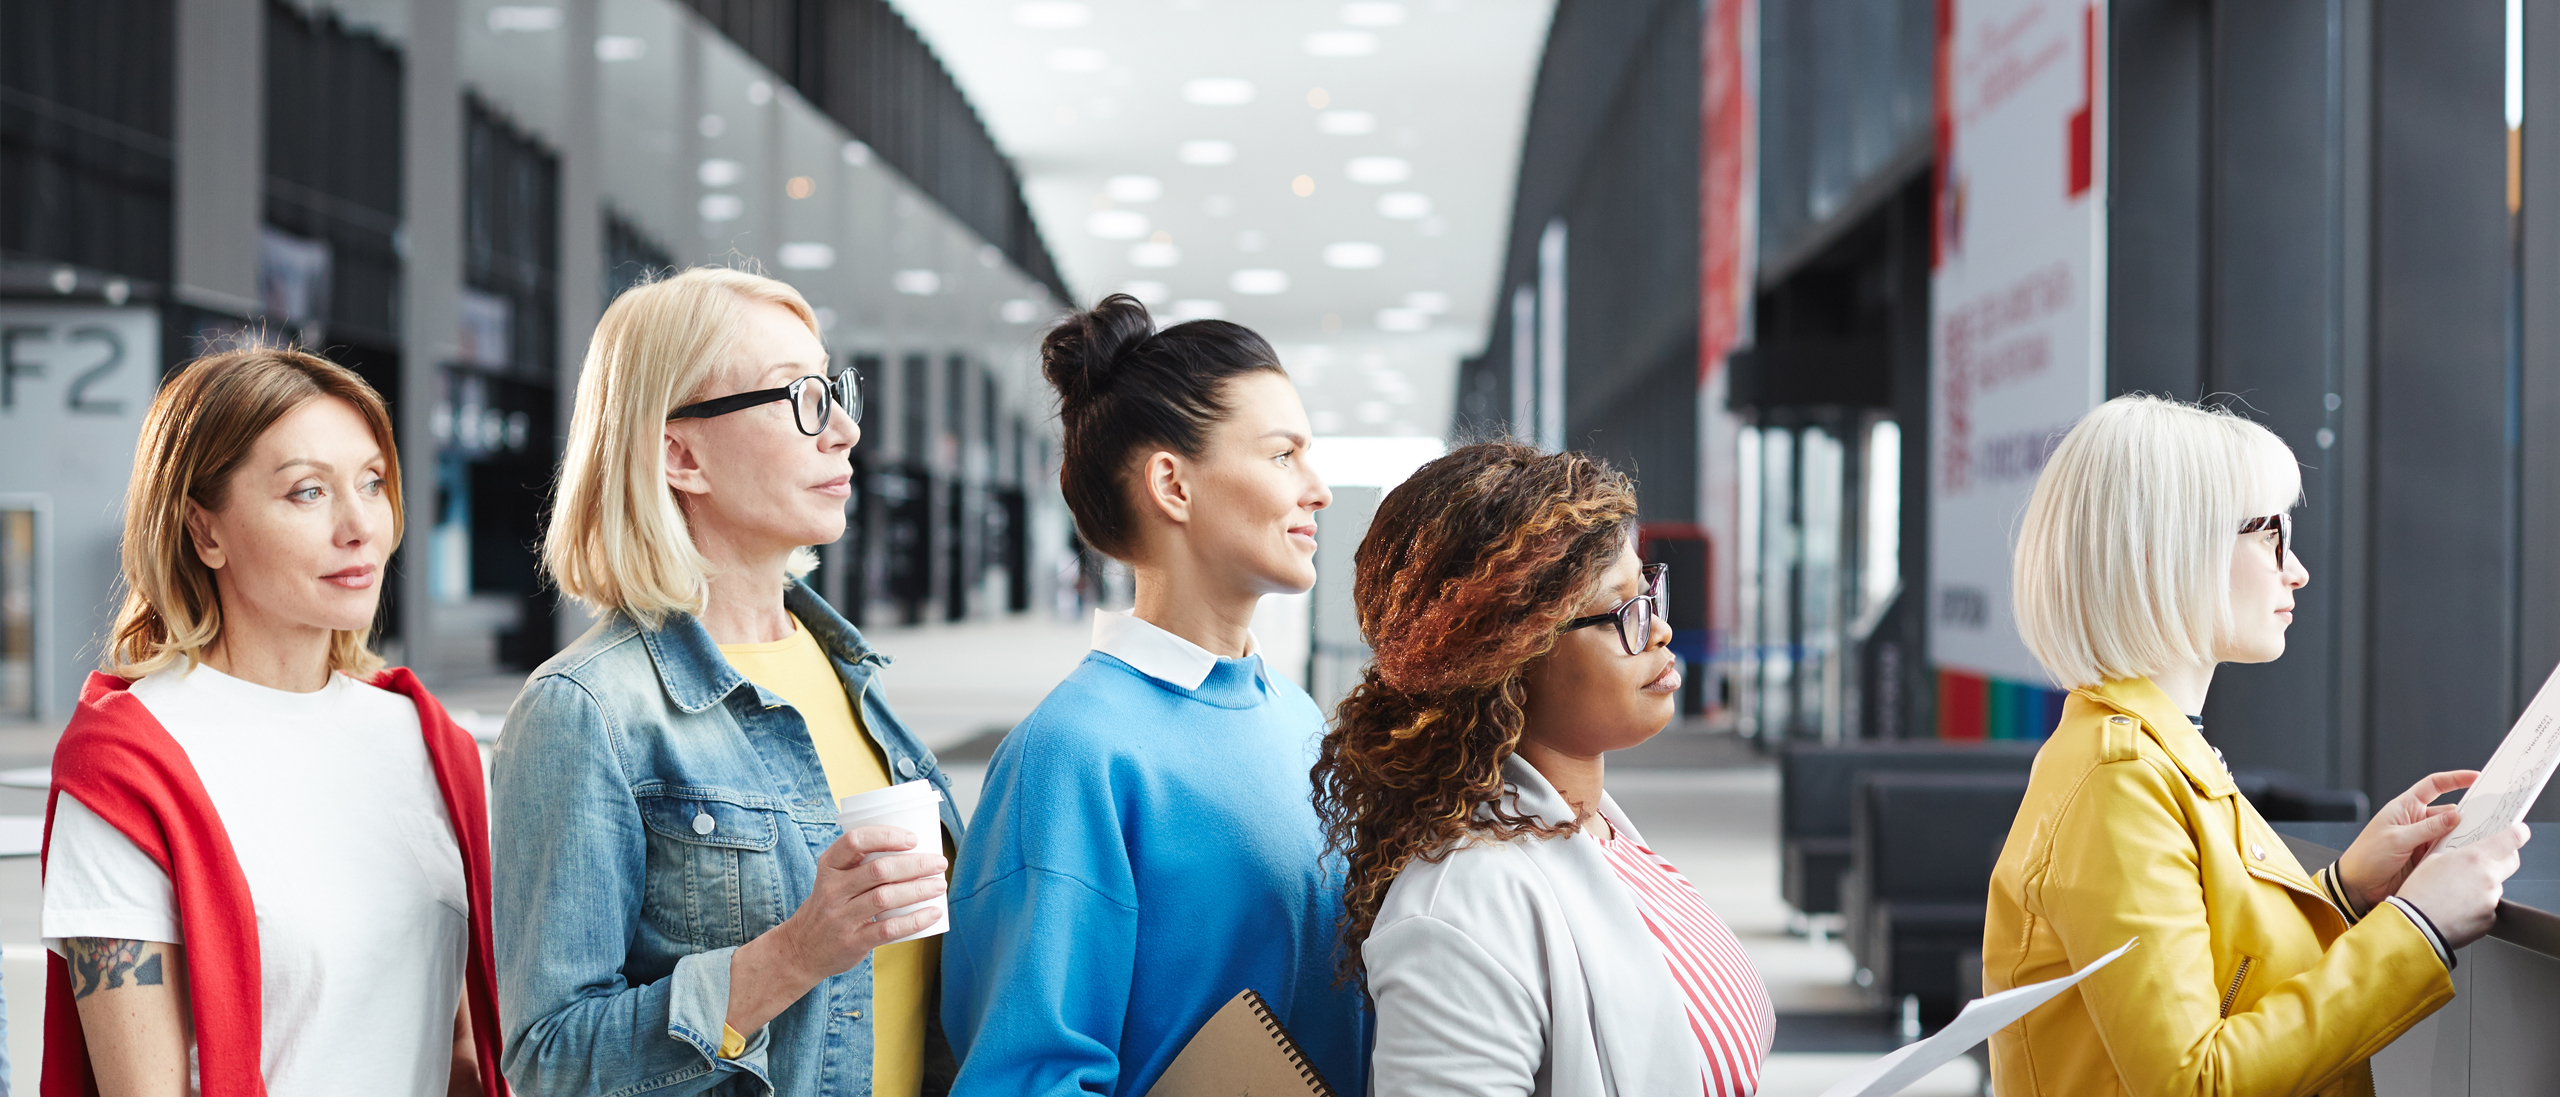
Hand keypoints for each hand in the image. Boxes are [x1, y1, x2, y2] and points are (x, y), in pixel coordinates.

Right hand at [726, 825, 945, 1035]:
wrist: (800, 950)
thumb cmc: (827, 907)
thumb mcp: (831, 879)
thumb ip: (860, 865)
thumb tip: (914, 851)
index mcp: (829, 867)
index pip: (855, 841)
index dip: (886, 836)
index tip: (913, 839)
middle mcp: (833, 890)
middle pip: (879, 870)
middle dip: (915, 864)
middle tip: (939, 863)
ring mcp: (841, 917)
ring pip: (886, 898)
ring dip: (918, 890)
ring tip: (939, 885)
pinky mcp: (853, 941)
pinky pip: (888, 929)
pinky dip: (914, 921)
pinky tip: (933, 913)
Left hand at [2336, 770, 2476, 913]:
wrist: (2357, 886)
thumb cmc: (2366, 857)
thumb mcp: (2397, 839)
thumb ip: (2427, 828)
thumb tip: (2455, 815)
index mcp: (2405, 807)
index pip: (2433, 786)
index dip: (2454, 779)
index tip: (2475, 777)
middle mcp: (2416, 821)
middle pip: (2448, 811)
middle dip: (2468, 813)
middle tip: (2490, 816)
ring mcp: (2423, 840)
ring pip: (2452, 833)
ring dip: (2465, 835)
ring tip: (2483, 837)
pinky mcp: (2427, 857)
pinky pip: (2448, 851)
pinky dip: (2459, 852)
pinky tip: (2469, 854)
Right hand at [2397, 820, 2528, 950]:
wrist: (2416, 926)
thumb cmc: (2418, 894)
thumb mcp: (2432, 861)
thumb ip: (2456, 855)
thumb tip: (2463, 854)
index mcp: (2474, 858)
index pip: (2511, 839)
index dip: (2518, 833)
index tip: (2518, 832)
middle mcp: (2489, 877)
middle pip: (2511, 862)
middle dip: (2503, 858)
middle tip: (2485, 862)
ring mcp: (2491, 900)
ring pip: (2495, 887)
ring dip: (2483, 887)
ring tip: (2456, 894)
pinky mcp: (2490, 919)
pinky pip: (2488, 907)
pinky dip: (2477, 907)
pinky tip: (2458, 908)